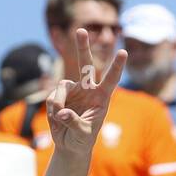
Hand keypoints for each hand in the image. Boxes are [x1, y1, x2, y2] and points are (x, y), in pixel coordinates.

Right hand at [46, 29, 126, 155]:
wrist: (70, 144)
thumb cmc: (83, 140)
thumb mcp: (83, 134)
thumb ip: (74, 123)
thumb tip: (62, 112)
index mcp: (101, 97)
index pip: (111, 79)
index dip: (116, 66)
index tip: (124, 52)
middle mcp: (87, 89)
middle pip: (86, 64)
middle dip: (83, 47)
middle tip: (80, 30)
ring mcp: (73, 90)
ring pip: (62, 86)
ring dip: (58, 103)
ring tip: (61, 119)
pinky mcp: (59, 95)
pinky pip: (52, 96)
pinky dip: (52, 109)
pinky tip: (56, 118)